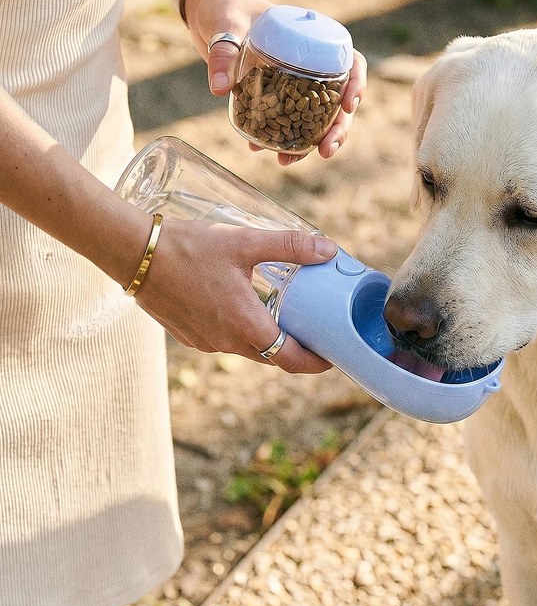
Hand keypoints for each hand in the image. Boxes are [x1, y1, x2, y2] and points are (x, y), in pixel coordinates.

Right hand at [134, 219, 337, 373]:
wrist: (132, 253)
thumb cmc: (187, 248)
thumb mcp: (244, 242)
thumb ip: (289, 246)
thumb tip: (327, 249)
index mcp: (244, 326)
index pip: (291, 360)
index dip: (317, 362)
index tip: (334, 356)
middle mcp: (225, 342)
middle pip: (272, 357)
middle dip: (296, 349)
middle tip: (316, 331)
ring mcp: (204, 341)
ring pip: (247, 349)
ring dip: (268, 337)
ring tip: (286, 314)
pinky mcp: (188, 334)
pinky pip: (224, 340)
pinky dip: (242, 330)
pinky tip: (246, 306)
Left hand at [183, 0, 366, 164]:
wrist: (206, 12)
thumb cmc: (224, 6)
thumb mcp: (226, 23)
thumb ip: (223, 51)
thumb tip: (221, 88)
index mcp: (314, 38)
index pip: (350, 61)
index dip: (356, 84)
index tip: (349, 106)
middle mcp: (310, 63)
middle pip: (335, 99)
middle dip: (335, 129)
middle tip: (325, 151)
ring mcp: (293, 81)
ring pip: (313, 116)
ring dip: (306, 142)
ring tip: (287, 162)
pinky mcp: (273, 94)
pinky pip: (283, 120)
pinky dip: (274, 136)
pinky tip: (259, 149)